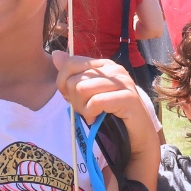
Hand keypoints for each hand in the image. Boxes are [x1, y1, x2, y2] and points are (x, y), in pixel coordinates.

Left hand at [52, 53, 160, 176]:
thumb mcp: (87, 93)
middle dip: (74, 100)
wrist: (135, 136)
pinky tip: (96, 119)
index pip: (71, 63)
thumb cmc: (110, 114)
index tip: (72, 98)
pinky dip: (91, 114)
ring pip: (82, 89)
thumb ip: (72, 74)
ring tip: (92, 114)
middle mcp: (114, 69)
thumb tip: (55, 54)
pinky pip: (96, 102)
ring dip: (82, 108)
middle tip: (85, 110)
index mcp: (104, 65)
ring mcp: (123, 82)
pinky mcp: (127, 97)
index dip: (63, 84)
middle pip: (75, 79)